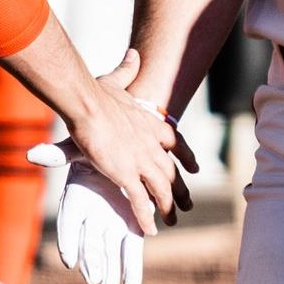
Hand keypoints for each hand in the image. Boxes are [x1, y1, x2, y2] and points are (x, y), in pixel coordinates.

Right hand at [38, 143, 150, 283]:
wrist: (124, 154)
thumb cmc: (96, 149)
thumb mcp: (79, 149)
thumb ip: (60, 154)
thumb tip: (32, 155)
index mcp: (76, 198)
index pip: (69, 222)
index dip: (68, 240)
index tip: (68, 258)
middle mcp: (91, 216)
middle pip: (88, 243)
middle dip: (91, 261)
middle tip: (93, 278)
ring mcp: (112, 224)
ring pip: (109, 251)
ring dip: (110, 268)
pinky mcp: (131, 228)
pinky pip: (131, 250)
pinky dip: (131, 266)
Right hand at [57, 49, 196, 225]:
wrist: (89, 105)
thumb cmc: (96, 93)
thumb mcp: (115, 81)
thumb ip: (126, 69)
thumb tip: (134, 53)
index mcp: (150, 125)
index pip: (175, 141)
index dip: (185, 155)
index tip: (194, 167)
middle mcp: (151, 145)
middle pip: (171, 171)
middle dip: (180, 189)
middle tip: (188, 204)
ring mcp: (141, 161)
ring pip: (161, 189)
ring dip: (167, 207)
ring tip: (173, 220)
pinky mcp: (127, 175)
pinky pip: (140, 201)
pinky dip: (145, 217)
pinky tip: (149, 230)